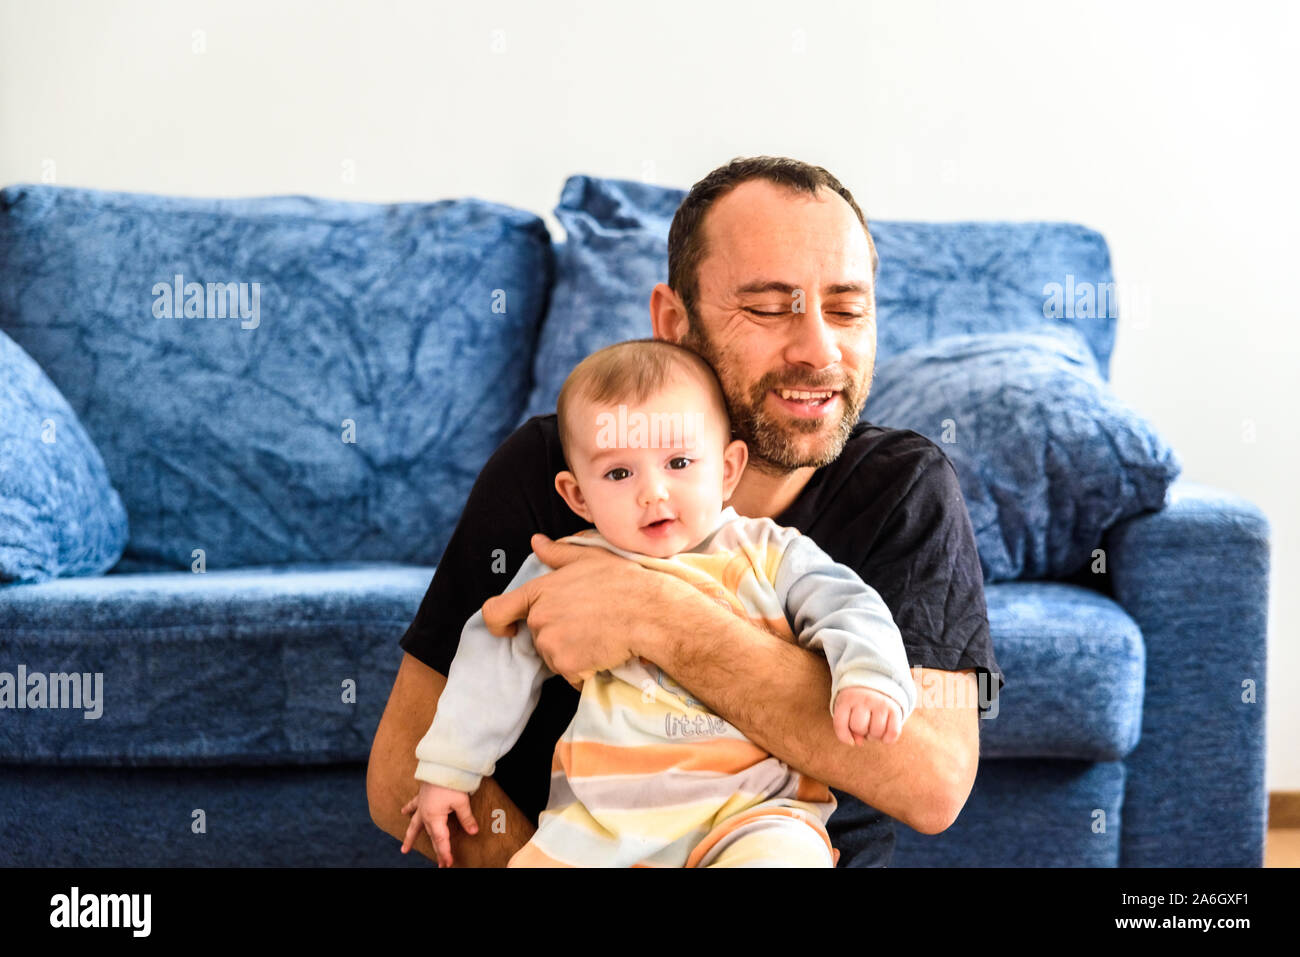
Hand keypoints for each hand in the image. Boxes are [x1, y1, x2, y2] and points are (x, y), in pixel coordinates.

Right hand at [400, 780, 478, 867]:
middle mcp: (425, 814)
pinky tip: (403, 812)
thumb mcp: (461, 801)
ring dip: (410, 837)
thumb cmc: (450, 782)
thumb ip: (466, 818)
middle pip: (431, 836)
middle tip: (441, 864)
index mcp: (434, 818)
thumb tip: (473, 832)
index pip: (441, 840)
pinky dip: (408, 809)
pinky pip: (413, 805)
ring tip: (404, 849)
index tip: (448, 864)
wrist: (440, 763)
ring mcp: (421, 805)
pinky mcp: (421, 796)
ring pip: (415, 825)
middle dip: (437, 851)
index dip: (445, 853)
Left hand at [480, 534, 656, 686]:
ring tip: (598, 637)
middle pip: (537, 636)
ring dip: (572, 653)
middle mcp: (539, 618)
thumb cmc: (623, 583)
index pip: (496, 610)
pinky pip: (570, 674)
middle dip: (558, 634)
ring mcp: (551, 644)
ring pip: (553, 656)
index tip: (509, 628)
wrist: (649, 613)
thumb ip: (557, 553)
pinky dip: (584, 671)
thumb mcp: (589, 558)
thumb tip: (536, 542)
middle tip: (588, 624)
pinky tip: (603, 653)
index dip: (499, 622)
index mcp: (540, 591)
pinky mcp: (566, 666)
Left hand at [833, 686, 903, 745]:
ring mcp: (880, 703)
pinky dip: (888, 739)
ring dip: (875, 736)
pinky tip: (884, 732)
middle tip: (865, 726)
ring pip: (876, 732)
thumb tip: (858, 742)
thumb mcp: (846, 712)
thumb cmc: (857, 706)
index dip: (844, 737)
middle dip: (861, 732)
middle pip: (859, 727)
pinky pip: (893, 733)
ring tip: (874, 727)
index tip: (850, 741)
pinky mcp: (894, 709)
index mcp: (847, 699)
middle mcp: (864, 699)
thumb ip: (846, 729)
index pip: (840, 723)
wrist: (876, 686)